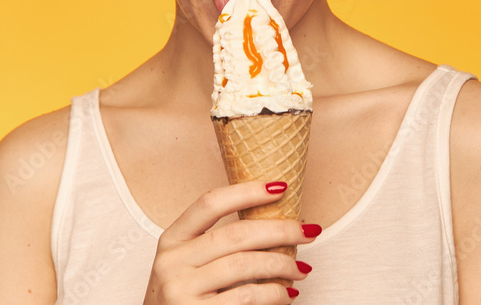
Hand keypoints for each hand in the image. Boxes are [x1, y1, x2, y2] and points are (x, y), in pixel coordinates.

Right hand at [143, 180, 318, 303]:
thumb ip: (215, 245)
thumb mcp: (187, 265)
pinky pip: (247, 296)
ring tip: (300, 269)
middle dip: (281, 230)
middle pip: (236, 233)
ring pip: (245, 265)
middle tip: (309, 231)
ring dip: (282, 265)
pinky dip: (274, 294)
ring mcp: (181, 289)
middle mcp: (172, 262)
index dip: (247, 191)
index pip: (210, 203)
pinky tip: (286, 295)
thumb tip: (275, 223)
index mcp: (171, 240)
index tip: (280, 187)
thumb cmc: (184, 299)